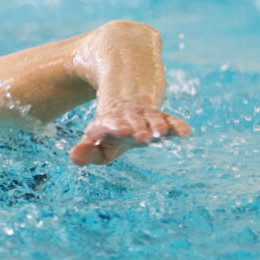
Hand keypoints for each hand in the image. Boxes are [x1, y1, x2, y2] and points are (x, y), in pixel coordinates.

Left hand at [69, 100, 189, 165]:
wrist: (126, 102)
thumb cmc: (109, 132)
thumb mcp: (95, 142)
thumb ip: (85, 152)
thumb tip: (74, 157)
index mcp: (109, 123)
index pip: (111, 123)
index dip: (116, 126)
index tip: (121, 131)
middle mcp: (129, 117)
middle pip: (134, 121)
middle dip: (138, 128)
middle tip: (143, 137)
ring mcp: (147, 116)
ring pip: (153, 118)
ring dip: (157, 125)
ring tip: (162, 133)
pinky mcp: (163, 118)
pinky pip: (172, 120)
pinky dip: (178, 126)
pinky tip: (186, 134)